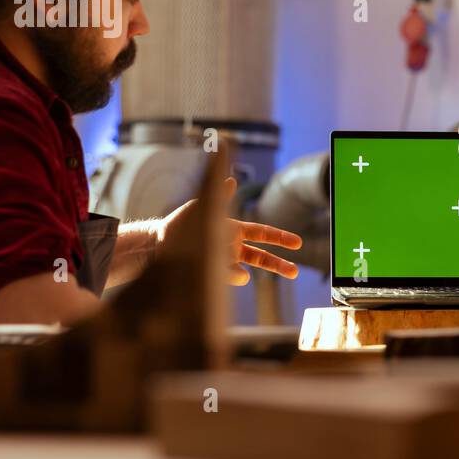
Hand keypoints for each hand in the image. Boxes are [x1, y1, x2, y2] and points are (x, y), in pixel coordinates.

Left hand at [158, 177, 301, 285]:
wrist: (160, 244)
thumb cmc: (182, 222)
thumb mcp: (202, 208)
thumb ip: (220, 199)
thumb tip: (230, 181)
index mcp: (235, 229)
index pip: (262, 233)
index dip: (280, 238)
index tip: (298, 244)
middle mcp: (233, 247)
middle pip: (261, 257)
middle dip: (279, 264)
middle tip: (295, 272)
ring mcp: (224, 262)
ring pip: (243, 271)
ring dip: (238, 271)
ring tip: (228, 268)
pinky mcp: (214, 274)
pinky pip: (225, 277)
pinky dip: (224, 275)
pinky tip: (213, 269)